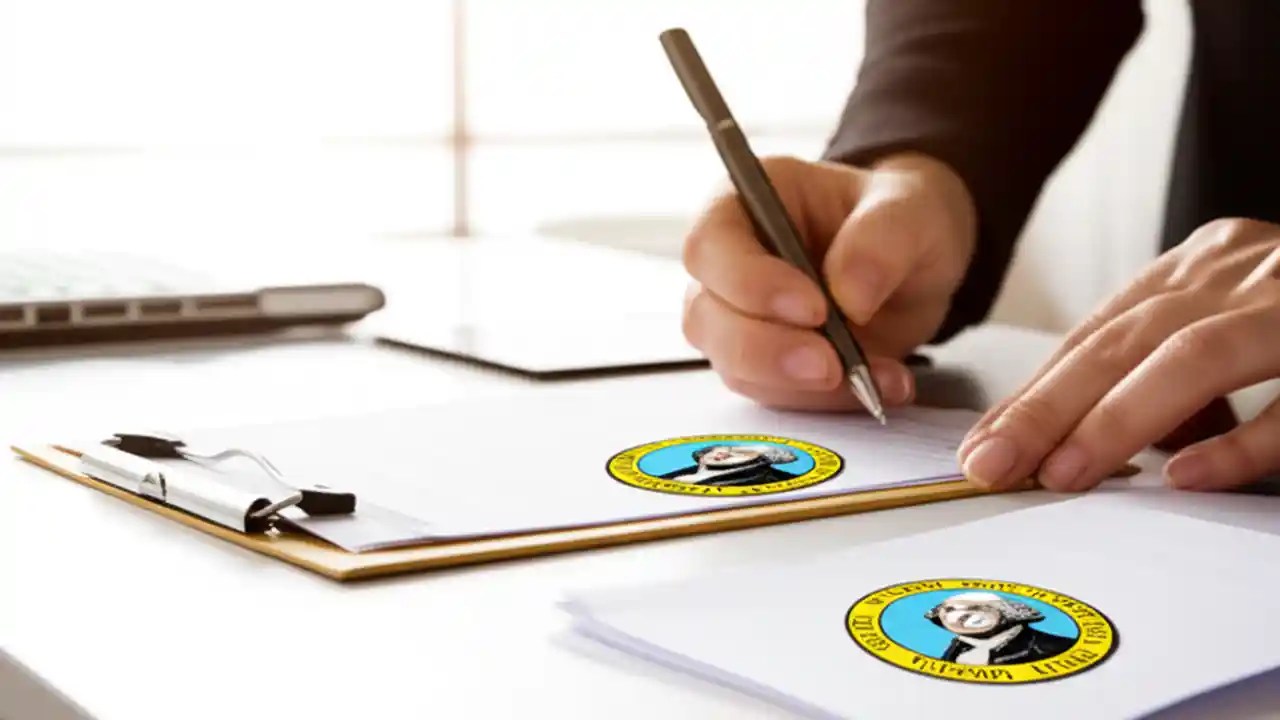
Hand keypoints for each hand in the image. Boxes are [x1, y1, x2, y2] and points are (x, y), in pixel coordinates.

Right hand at [680, 152, 975, 411]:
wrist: (918, 267)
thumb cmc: (902, 219)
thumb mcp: (912, 209)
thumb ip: (883, 240)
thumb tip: (850, 295)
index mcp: (747, 202)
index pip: (711, 245)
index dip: (749, 282)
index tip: (813, 309)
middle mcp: (730, 262)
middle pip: (706, 315)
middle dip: (765, 350)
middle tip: (829, 365)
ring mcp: (740, 318)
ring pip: (733, 364)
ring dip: (798, 385)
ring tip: (874, 377)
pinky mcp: (764, 364)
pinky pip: (775, 394)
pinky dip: (825, 400)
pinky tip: (878, 385)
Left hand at [959, 218, 1279, 492]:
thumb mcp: (1245, 322)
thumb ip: (1175, 369)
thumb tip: (1103, 435)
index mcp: (1205, 270)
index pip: (1098, 334)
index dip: (1035, 393)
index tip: (984, 444)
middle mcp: (1240, 273)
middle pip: (1121, 341)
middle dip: (1045, 408)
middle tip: (990, 464)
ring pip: (1188, 355)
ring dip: (1114, 420)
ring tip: (1060, 475)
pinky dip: (1236, 442)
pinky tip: (1184, 476)